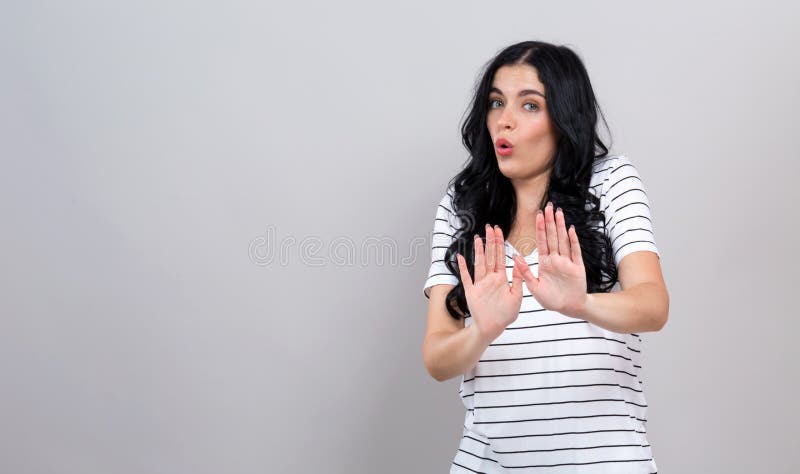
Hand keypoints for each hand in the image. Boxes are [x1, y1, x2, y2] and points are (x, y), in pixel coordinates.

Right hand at [457, 224, 526, 340]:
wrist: (493, 328)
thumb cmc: (505, 314)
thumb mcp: (517, 295)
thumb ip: (518, 278)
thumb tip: (518, 261)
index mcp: (501, 278)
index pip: (500, 256)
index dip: (499, 243)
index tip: (498, 231)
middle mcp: (490, 279)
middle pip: (489, 256)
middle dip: (490, 242)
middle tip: (489, 228)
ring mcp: (480, 284)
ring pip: (479, 264)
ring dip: (478, 251)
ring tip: (478, 239)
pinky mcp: (472, 292)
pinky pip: (467, 278)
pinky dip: (463, 268)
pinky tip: (460, 258)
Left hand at [514, 202, 587, 317]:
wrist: (569, 308)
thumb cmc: (551, 299)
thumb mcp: (534, 287)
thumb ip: (525, 272)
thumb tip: (515, 257)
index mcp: (545, 262)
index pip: (541, 241)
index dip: (540, 228)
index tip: (538, 215)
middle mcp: (556, 259)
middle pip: (552, 237)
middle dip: (550, 222)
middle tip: (548, 206)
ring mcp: (567, 262)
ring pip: (563, 240)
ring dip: (561, 226)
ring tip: (558, 213)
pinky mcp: (577, 267)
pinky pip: (575, 252)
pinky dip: (573, 241)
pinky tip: (570, 230)